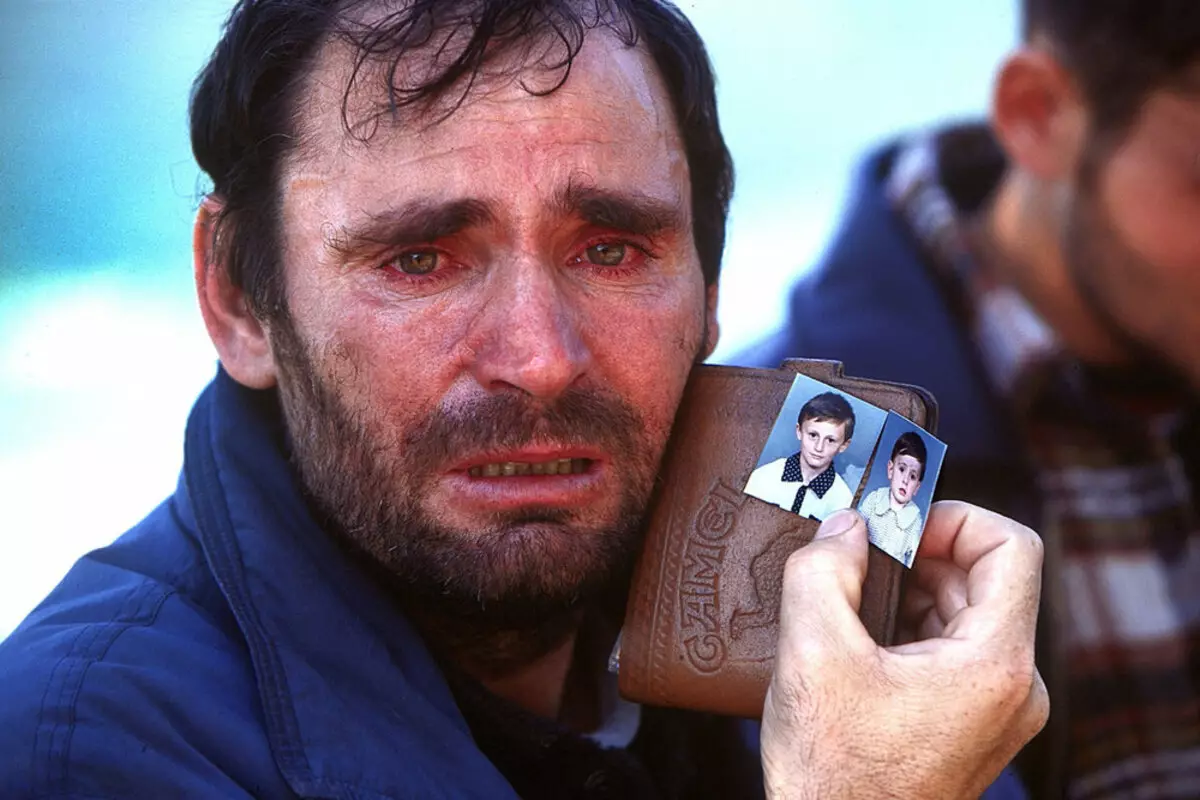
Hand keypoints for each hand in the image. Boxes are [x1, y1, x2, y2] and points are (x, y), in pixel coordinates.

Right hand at [760, 502, 1048, 798]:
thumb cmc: (834, 772)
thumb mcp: (813, 654)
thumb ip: (823, 570)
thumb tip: (844, 526)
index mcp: (994, 664)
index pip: (1011, 547)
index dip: (953, 518)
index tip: (894, 525)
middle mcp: (1012, 686)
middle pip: (984, 578)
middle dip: (918, 552)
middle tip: (858, 547)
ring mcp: (994, 710)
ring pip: (966, 613)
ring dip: (911, 589)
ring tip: (849, 592)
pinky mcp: (969, 725)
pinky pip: (952, 650)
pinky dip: (910, 626)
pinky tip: (856, 634)